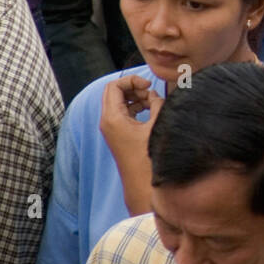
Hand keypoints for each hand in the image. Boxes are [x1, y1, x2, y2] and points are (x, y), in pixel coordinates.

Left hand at [99, 76, 162, 201]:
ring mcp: (111, 128)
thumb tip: (155, 95)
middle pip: (114, 92)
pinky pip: (122, 112)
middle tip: (150, 92)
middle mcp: (107, 121)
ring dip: (135, 97)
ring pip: (119, 102)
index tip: (149, 85)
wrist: (141, 183)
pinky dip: (134, 107)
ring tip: (153, 102)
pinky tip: (150, 111)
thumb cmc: (148, 156)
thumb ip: (156, 103)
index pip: (114, 86)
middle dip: (133, 87)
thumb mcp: (156, 125)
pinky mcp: (117, 134)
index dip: (132, 80)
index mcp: (112, 118)